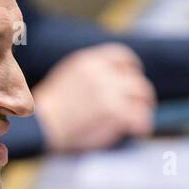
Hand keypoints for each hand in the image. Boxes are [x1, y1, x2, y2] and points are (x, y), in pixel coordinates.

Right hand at [32, 43, 156, 151]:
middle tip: (143, 103)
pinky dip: (143, 125)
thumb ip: (89, 74)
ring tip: (142, 120)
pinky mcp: (116, 112)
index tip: (134, 77)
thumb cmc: (50, 108)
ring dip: (145, 108)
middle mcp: (103, 73)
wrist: (43, 125)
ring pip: (142, 95)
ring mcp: (111, 92)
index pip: (122, 57)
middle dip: (141, 92)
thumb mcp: (68, 77)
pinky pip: (140, 116)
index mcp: (90, 61)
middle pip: (135, 78)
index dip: (131, 69)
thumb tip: (108, 80)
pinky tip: (139, 132)